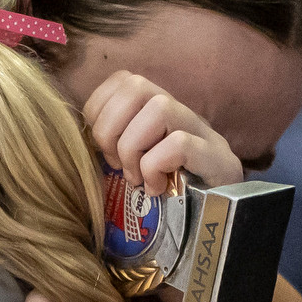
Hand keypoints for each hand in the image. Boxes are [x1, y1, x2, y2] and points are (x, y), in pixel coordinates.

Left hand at [82, 72, 243, 195]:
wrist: (221, 221)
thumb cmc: (169, 193)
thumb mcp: (136, 164)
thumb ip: (113, 146)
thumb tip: (80, 141)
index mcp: (158, 110)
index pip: (121, 80)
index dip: (100, 110)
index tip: (103, 148)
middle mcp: (182, 112)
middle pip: (136, 85)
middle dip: (111, 127)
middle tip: (117, 163)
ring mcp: (202, 132)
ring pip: (159, 107)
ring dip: (134, 147)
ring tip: (137, 177)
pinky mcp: (217, 157)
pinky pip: (178, 144)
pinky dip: (155, 168)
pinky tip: (156, 188)